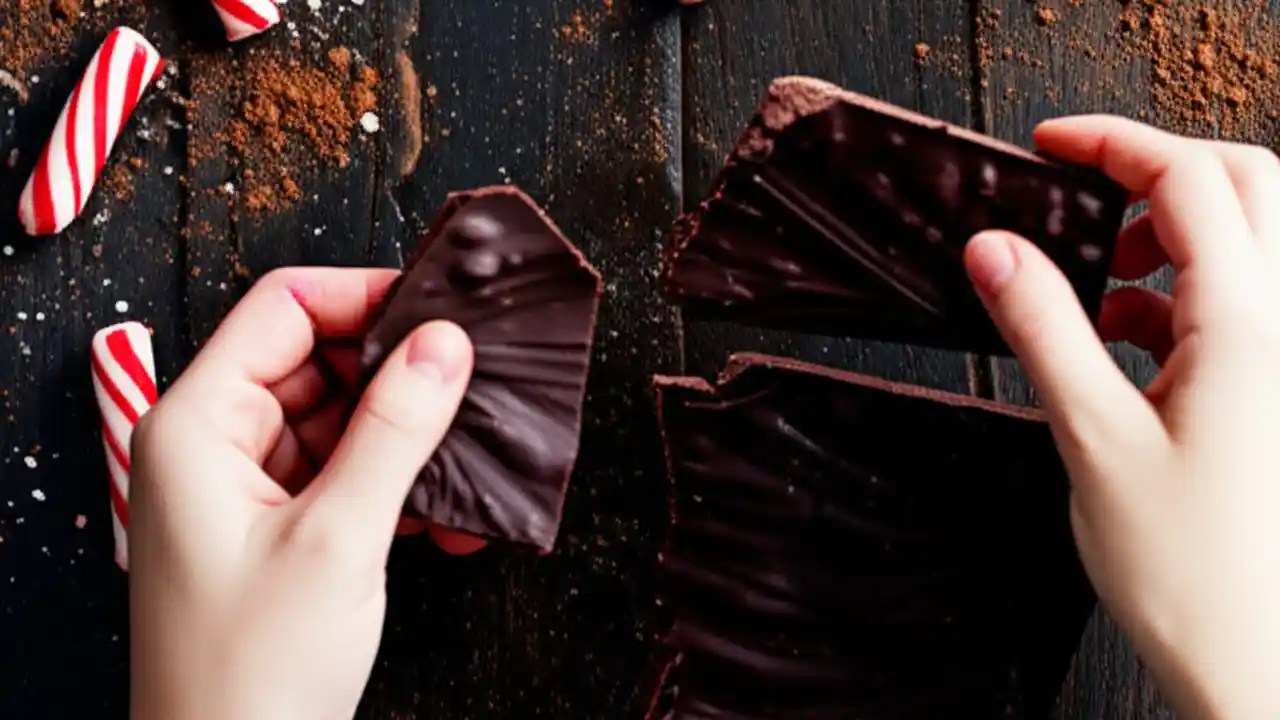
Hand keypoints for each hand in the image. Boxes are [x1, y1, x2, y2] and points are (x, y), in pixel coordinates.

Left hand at [129, 268, 476, 719]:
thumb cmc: (247, 677)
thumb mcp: (338, 538)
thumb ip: (395, 432)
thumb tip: (442, 346)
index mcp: (197, 425)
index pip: (284, 308)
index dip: (364, 297)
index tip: (439, 309)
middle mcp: (215, 446)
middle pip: (319, 363)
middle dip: (401, 378)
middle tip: (473, 385)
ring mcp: (247, 490)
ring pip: (342, 423)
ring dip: (409, 443)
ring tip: (469, 465)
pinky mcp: (279, 530)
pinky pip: (346, 477)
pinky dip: (397, 489)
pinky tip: (447, 517)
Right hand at [965, 116, 1279, 719]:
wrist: (1260, 664)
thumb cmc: (1197, 573)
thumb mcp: (1093, 438)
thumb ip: (1043, 330)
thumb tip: (995, 251)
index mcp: (1247, 326)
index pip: (1186, 178)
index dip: (1110, 143)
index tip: (1045, 146)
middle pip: (1241, 185)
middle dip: (1153, 169)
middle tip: (1077, 188)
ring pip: (1242, 243)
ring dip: (1165, 236)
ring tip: (1094, 281)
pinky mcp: (1271, 391)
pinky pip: (1235, 304)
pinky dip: (1174, 296)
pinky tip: (1122, 342)